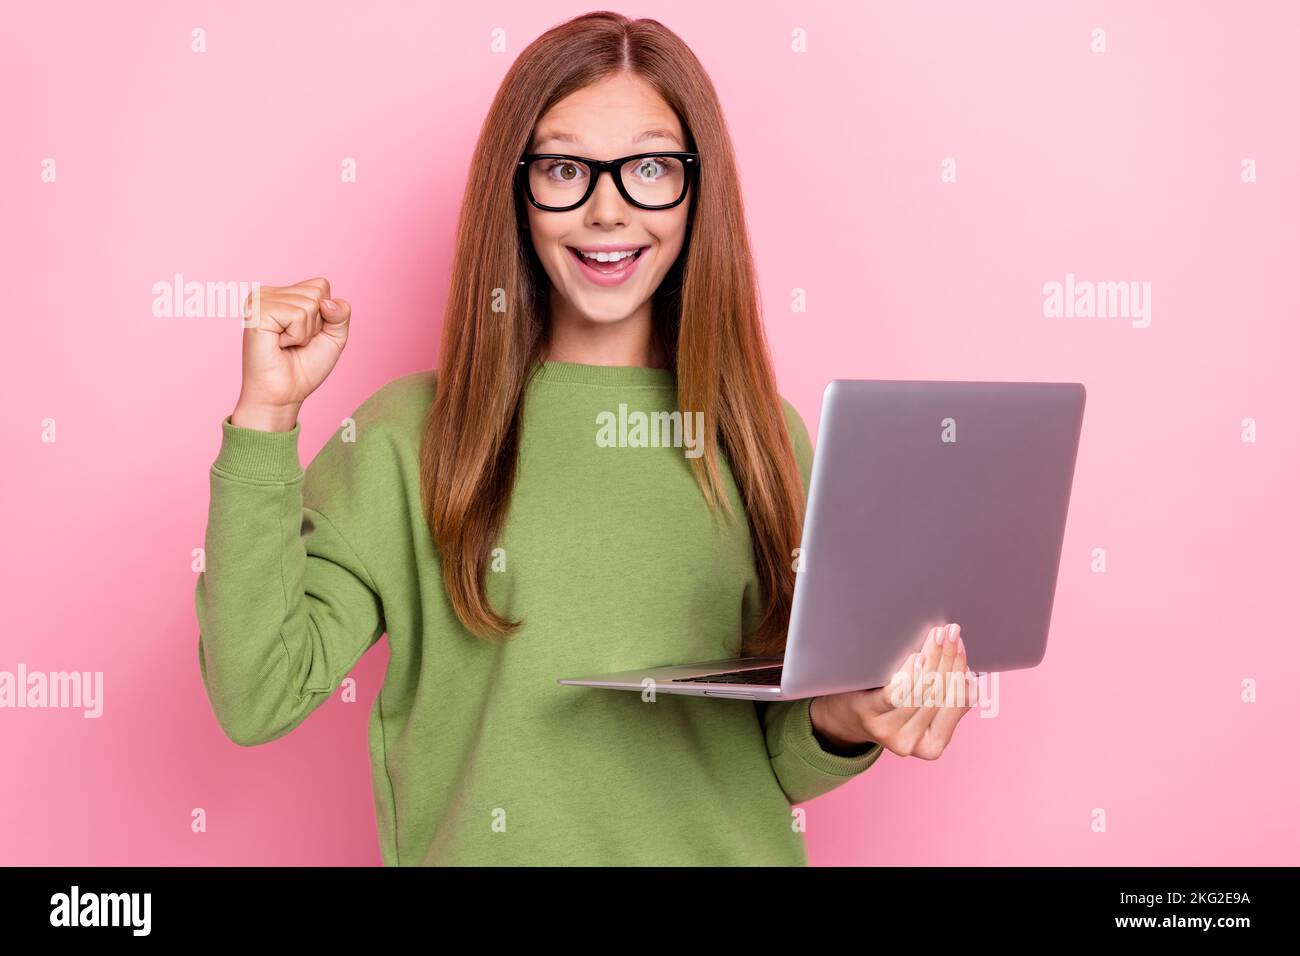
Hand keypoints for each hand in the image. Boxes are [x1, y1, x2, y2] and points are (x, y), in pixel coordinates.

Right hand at [230, 277, 350, 430]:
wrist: (284, 393)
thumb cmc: (304, 367)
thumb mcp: (334, 337)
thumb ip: (341, 314)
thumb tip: (327, 302)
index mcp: (283, 294)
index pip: (321, 285)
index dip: (324, 315)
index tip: (306, 335)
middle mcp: (269, 293)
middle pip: (317, 292)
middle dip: (315, 324)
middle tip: (295, 341)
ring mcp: (260, 300)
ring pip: (309, 303)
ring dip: (304, 332)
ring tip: (286, 344)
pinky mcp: (257, 312)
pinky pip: (297, 314)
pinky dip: (296, 335)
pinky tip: (278, 344)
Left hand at [810, 623, 975, 759]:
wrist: (843, 716)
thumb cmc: (888, 706)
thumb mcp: (920, 708)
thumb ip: (945, 696)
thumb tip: (969, 674)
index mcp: (932, 746)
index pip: (957, 702)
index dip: (961, 671)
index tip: (961, 643)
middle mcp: (912, 745)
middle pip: (940, 694)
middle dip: (949, 658)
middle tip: (951, 631)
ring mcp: (888, 732)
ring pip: (922, 692)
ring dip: (933, 659)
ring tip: (937, 636)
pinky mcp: (869, 715)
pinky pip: (896, 695)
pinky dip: (911, 674)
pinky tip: (917, 657)